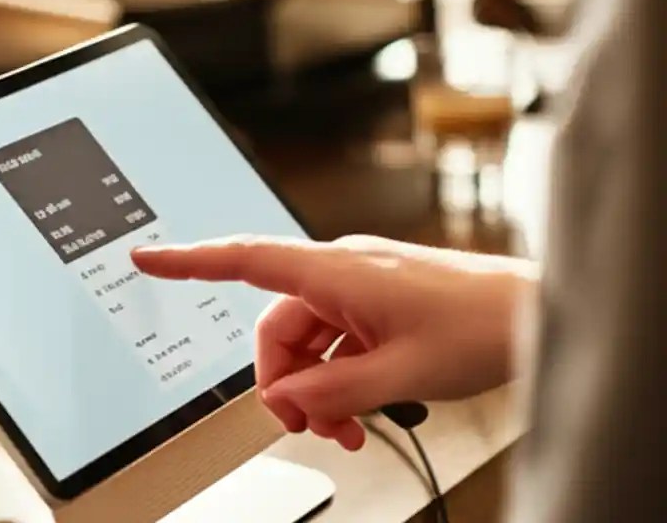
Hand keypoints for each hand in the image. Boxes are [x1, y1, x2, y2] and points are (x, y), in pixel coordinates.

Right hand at [133, 235, 536, 450]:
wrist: (538, 311)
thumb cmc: (484, 321)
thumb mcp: (400, 371)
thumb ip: (330, 388)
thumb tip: (282, 398)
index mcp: (337, 271)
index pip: (245, 260)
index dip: (189, 260)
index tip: (147, 256)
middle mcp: (341, 271)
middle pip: (277, 327)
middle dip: (283, 381)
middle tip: (305, 425)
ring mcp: (361, 287)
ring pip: (306, 341)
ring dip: (314, 389)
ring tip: (344, 428)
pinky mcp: (378, 303)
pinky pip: (335, 342)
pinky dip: (337, 380)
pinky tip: (358, 413)